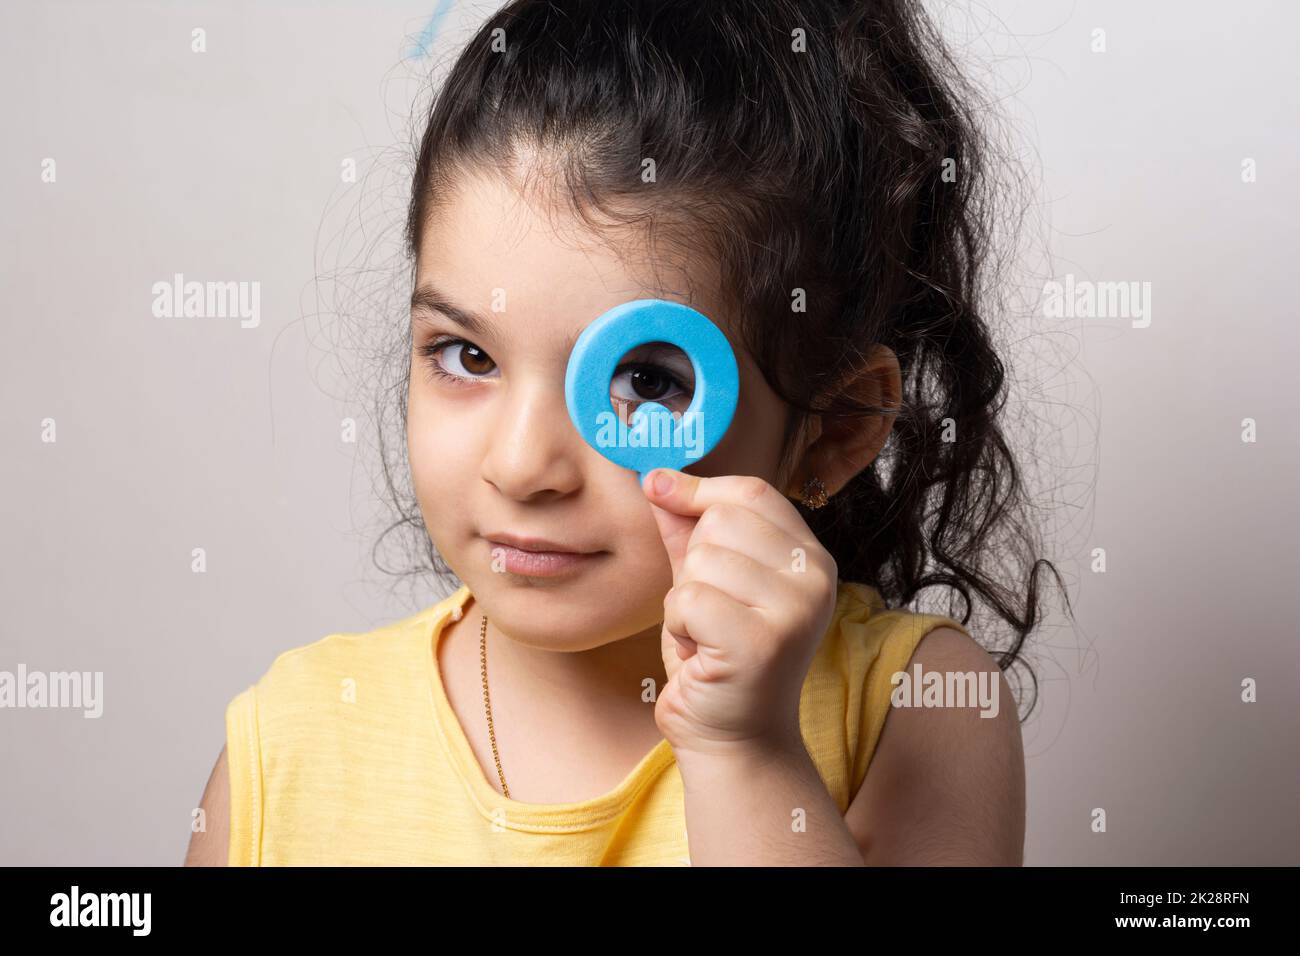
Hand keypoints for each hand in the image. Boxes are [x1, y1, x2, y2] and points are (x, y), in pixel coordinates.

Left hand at [641, 468, 838, 759]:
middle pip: (721, 520)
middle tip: (708, 612)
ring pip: (700, 560)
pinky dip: (679, 628)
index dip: (698, 489)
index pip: (753, 493)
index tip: (657, 487)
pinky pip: (688, 599)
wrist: (735, 741)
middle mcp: (816, 578)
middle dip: (692, 563)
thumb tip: (658, 477)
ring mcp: (795, 609)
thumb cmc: (719, 660)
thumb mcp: (706, 584)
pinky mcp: (762, 641)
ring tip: (707, 637)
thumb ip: (688, 532)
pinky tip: (701, 654)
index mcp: (811, 558)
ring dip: (683, 602)